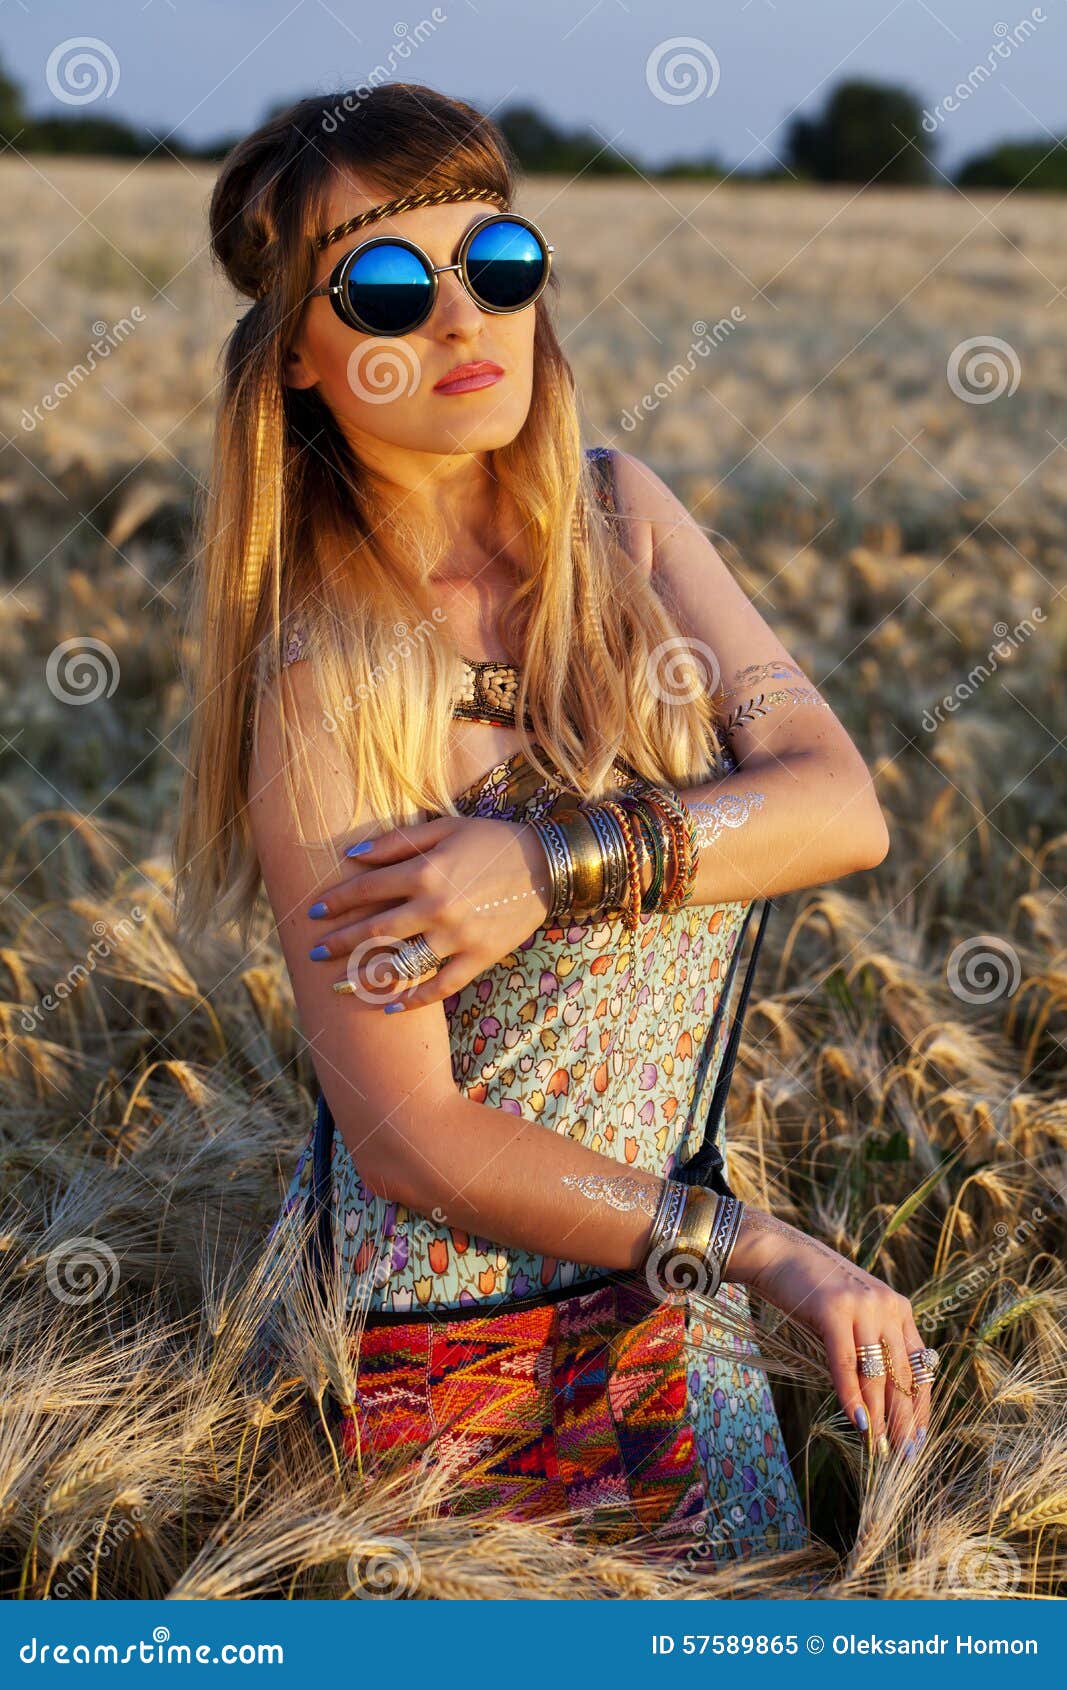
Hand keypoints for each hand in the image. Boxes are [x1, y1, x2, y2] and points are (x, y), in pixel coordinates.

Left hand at [305, 814, 552, 1009]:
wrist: (547, 865)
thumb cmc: (491, 841)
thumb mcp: (445, 828)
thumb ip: (396, 841)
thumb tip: (351, 854)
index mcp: (425, 871)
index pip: (366, 890)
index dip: (335, 901)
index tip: (312, 912)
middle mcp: (436, 907)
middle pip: (374, 931)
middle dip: (339, 943)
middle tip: (314, 953)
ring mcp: (457, 937)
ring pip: (401, 964)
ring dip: (365, 978)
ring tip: (339, 986)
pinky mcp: (478, 958)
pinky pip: (440, 986)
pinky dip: (414, 999)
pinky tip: (390, 1007)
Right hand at [729, 1207, 929, 1455]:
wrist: (779, 1253)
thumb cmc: (812, 1289)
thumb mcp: (852, 1314)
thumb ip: (870, 1345)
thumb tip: (879, 1401)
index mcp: (899, 1309)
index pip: (921, 1367)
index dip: (920, 1407)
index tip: (918, 1439)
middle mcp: (888, 1307)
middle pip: (902, 1375)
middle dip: (903, 1420)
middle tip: (903, 1455)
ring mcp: (863, 1307)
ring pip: (876, 1374)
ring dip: (878, 1416)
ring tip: (877, 1447)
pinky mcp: (835, 1310)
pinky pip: (846, 1363)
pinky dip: (850, 1395)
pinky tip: (855, 1420)